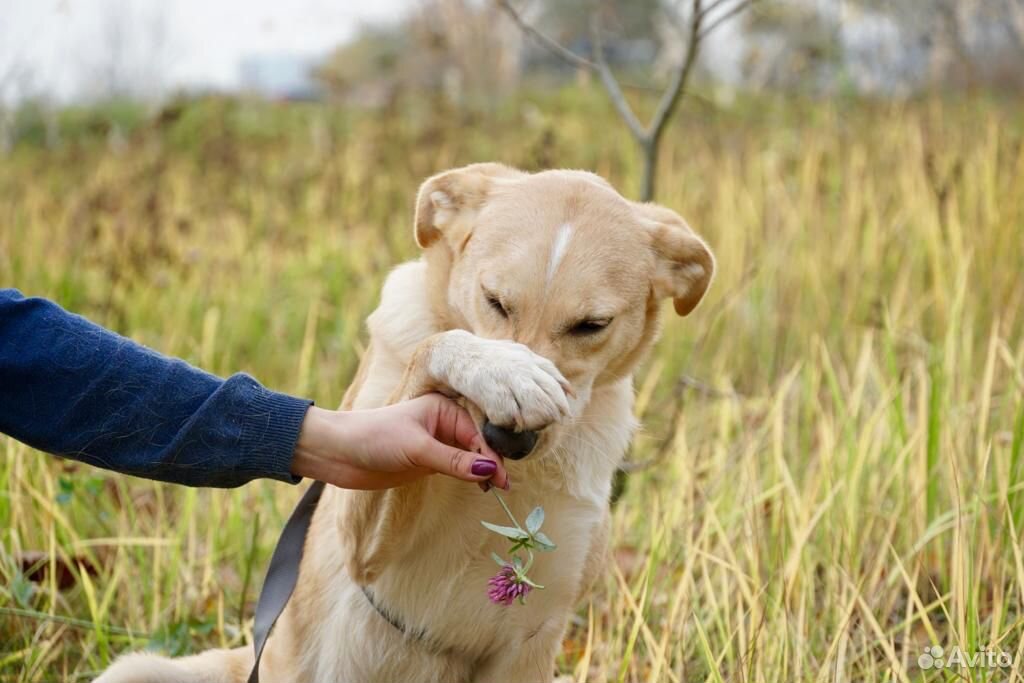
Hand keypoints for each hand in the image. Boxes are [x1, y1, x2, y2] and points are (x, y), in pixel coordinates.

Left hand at [290, 394, 508, 489]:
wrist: (340, 452)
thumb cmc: (374, 438)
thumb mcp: (417, 449)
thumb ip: (453, 461)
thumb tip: (487, 470)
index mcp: (443, 408)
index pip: (477, 432)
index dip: (490, 454)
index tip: (501, 476)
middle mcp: (444, 423)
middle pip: (478, 443)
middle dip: (490, 463)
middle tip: (503, 486)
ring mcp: (437, 442)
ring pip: (470, 457)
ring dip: (482, 471)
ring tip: (496, 489)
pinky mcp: (429, 460)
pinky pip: (458, 467)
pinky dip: (470, 476)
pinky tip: (480, 486)